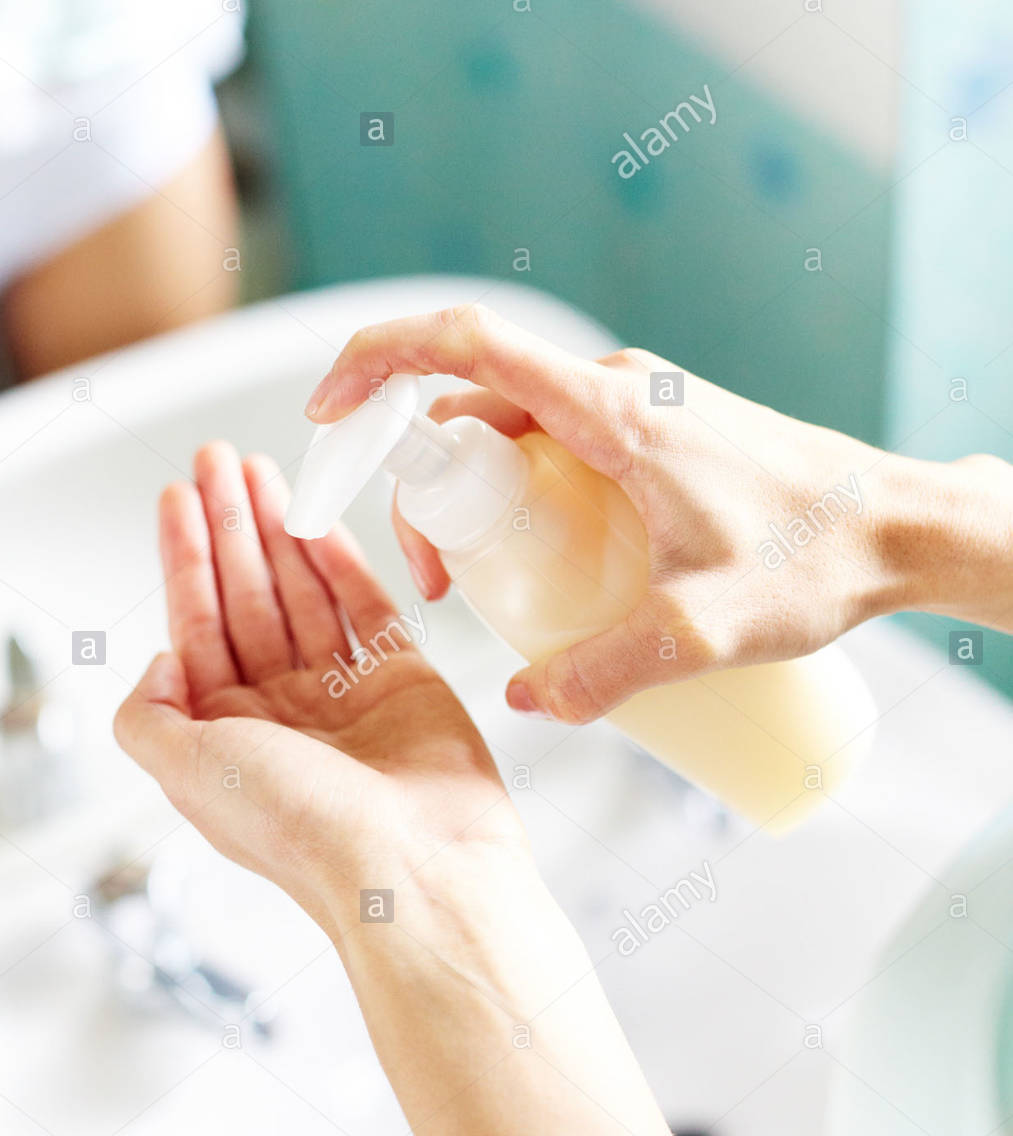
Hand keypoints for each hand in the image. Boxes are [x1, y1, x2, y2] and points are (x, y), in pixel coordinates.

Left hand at [114, 441, 527, 937]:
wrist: (414, 867)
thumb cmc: (304, 831)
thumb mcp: (185, 773)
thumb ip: (144, 716)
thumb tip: (159, 659)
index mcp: (227, 737)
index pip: (195, 627)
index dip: (184, 559)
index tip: (177, 497)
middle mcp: (282, 713)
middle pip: (247, 599)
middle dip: (229, 529)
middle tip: (218, 460)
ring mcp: (345, 696)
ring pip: (304, 595)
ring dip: (280, 533)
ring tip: (263, 472)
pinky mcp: (405, 683)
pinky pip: (367, 609)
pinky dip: (342, 563)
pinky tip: (318, 521)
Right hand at [305, 305, 1010, 722]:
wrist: (897, 528)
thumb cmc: (817, 557)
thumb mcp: (702, 631)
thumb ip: (604, 674)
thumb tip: (524, 700)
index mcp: (612, 411)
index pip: (464, 346)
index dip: (377, 363)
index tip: (326, 410)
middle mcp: (618, 392)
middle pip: (474, 410)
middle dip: (427, 489)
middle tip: (435, 584)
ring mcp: (636, 410)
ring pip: (514, 433)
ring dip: (475, 500)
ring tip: (480, 589)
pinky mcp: (654, 436)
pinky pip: (558, 448)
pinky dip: (522, 496)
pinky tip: (544, 568)